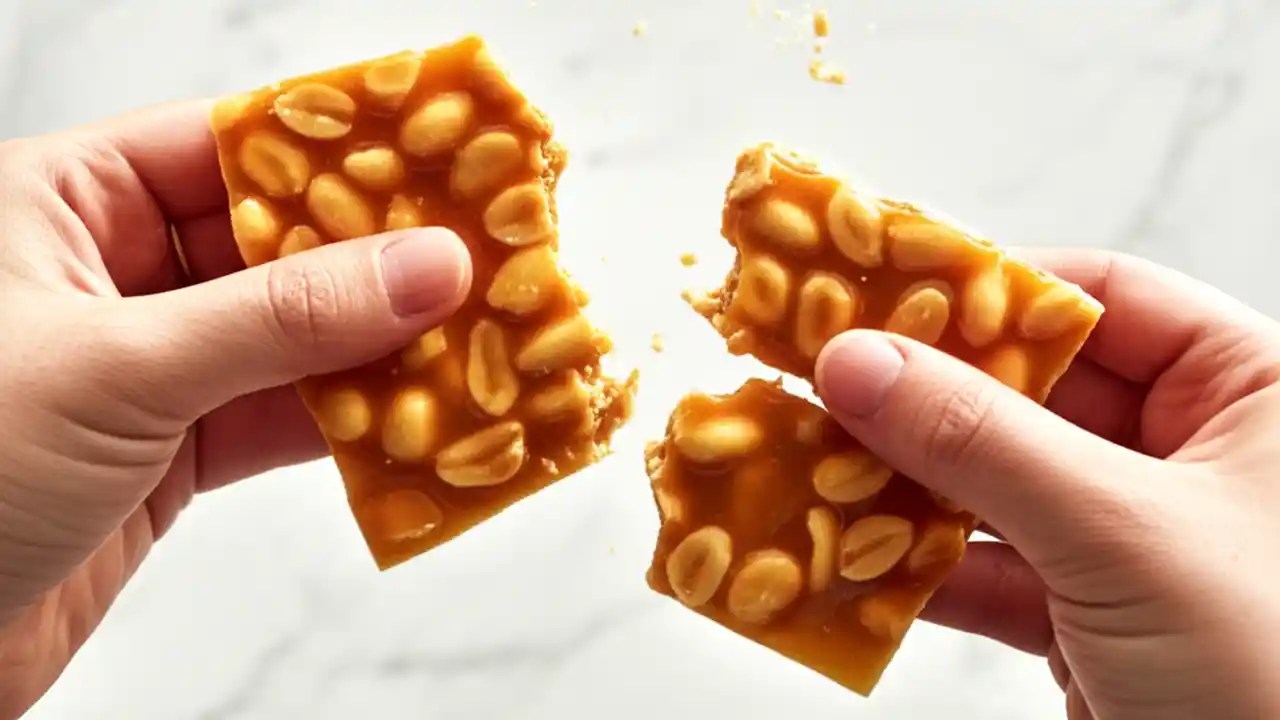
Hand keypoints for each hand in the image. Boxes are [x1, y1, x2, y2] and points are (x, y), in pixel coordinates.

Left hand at [0, 101, 471, 715]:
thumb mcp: (120, 369)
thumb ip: (282, 318)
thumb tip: (424, 267)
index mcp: (61, 205)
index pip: (223, 145)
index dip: (334, 148)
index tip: (438, 158)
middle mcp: (107, 276)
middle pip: (273, 244)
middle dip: (374, 263)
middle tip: (481, 261)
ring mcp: (147, 366)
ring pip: (289, 339)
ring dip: (378, 352)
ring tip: (476, 343)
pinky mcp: (170, 450)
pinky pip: (280, 418)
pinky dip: (349, 427)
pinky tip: (417, 424)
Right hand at [815, 250, 1279, 719]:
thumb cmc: (1276, 678)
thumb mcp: (1125, 535)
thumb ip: (983, 441)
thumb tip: (861, 363)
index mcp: (1251, 394)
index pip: (1103, 298)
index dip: (989, 292)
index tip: (881, 294)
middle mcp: (1194, 455)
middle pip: (1033, 390)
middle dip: (928, 398)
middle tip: (829, 383)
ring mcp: (1136, 539)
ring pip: (1000, 482)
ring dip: (910, 487)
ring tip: (819, 467)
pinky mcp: (1093, 617)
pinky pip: (993, 568)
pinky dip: (926, 569)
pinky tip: (860, 562)